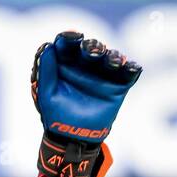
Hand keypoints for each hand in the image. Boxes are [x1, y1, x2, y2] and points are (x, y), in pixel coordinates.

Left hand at [31, 31, 141, 176]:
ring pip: (112, 57)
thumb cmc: (56, 114)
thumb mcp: (46, 94)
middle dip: (93, 47)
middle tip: (91, 52)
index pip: (68, 43)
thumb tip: (46, 48)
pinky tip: (131, 68)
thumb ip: (45, 72)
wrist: (73, 138)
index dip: (70, 37)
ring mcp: (104, 72)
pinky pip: (129, 72)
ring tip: (113, 62)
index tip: (71, 38)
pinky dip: (131, 68)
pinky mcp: (120, 84)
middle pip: (92, 47)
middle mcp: (86, 62)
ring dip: (113, 57)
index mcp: (66, 61)